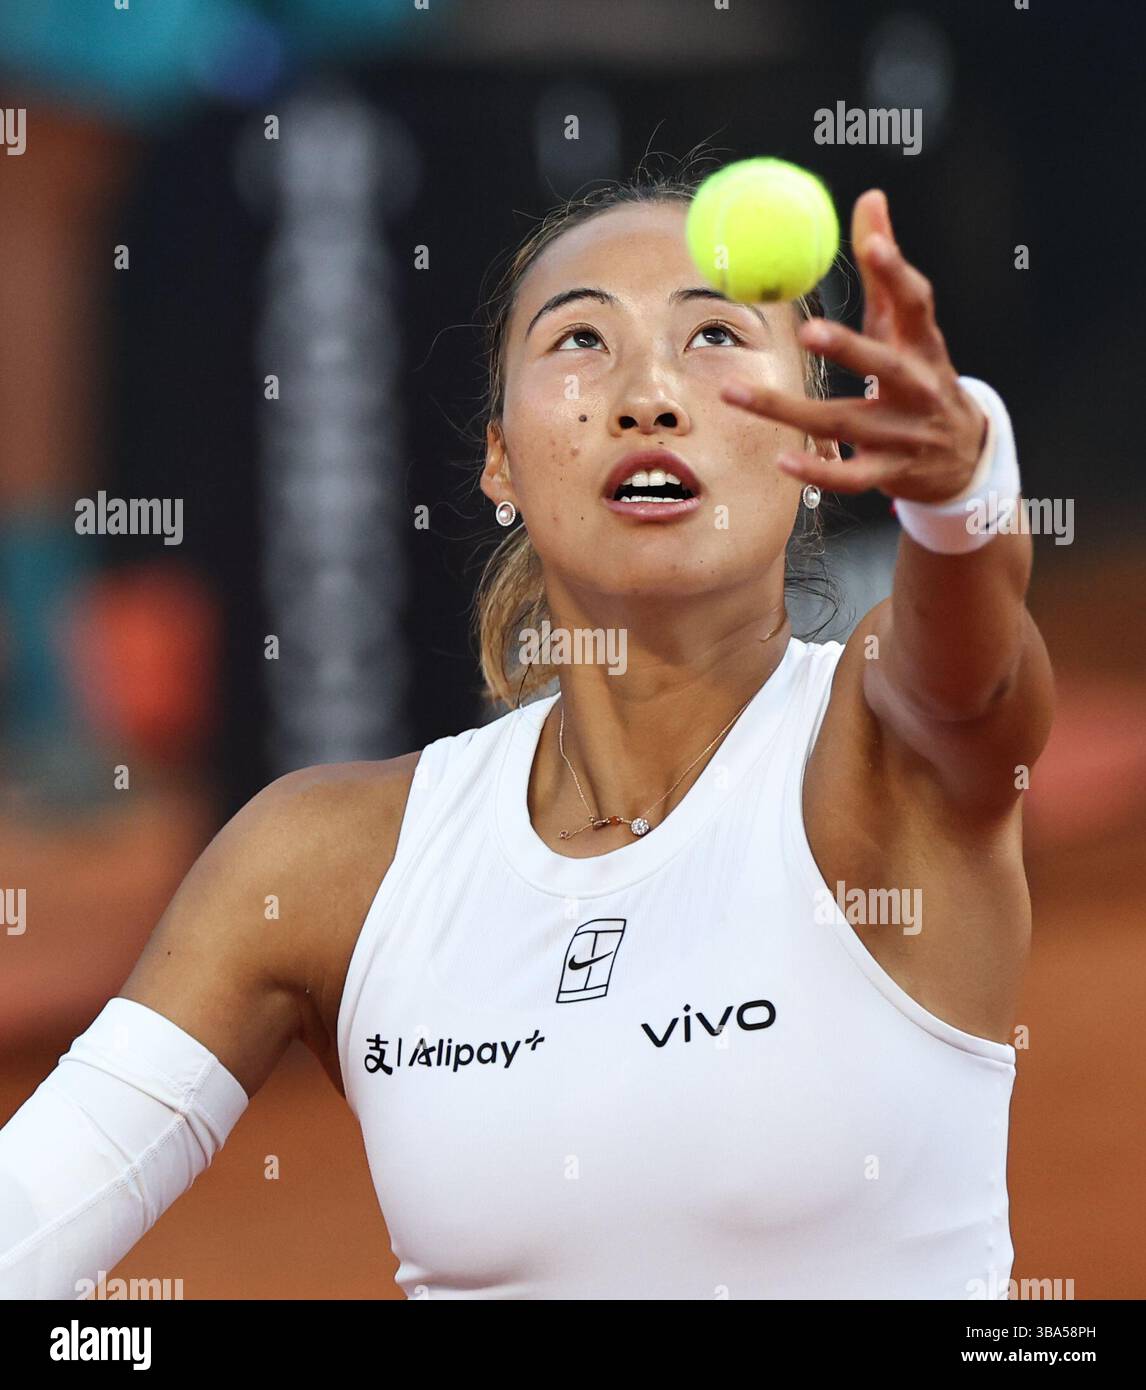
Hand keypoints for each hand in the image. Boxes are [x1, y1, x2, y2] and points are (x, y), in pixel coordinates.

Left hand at [720, 189, 988, 502]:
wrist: (965, 457)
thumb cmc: (922, 378)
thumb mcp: (909, 327)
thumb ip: (886, 268)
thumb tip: (869, 198)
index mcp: (924, 345)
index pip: (917, 303)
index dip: (897, 271)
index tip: (873, 242)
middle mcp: (918, 389)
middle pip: (884, 365)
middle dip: (850, 348)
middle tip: (808, 329)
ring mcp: (904, 435)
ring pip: (845, 421)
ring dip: (789, 411)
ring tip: (736, 392)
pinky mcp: (889, 474)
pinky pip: (851, 478)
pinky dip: (818, 473)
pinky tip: (781, 461)